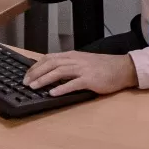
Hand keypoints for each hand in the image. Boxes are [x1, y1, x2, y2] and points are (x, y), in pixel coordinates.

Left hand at [23, 50, 137, 96]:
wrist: (123, 68)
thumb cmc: (104, 67)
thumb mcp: (84, 62)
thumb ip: (69, 65)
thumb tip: (52, 73)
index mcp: (73, 56)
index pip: (49, 58)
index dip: (36, 66)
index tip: (27, 74)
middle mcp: (76, 60)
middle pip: (51, 64)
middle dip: (36, 73)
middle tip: (25, 82)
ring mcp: (83, 69)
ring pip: (59, 72)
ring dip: (44, 79)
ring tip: (34, 87)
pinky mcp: (90, 80)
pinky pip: (72, 84)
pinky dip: (61, 88)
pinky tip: (52, 93)